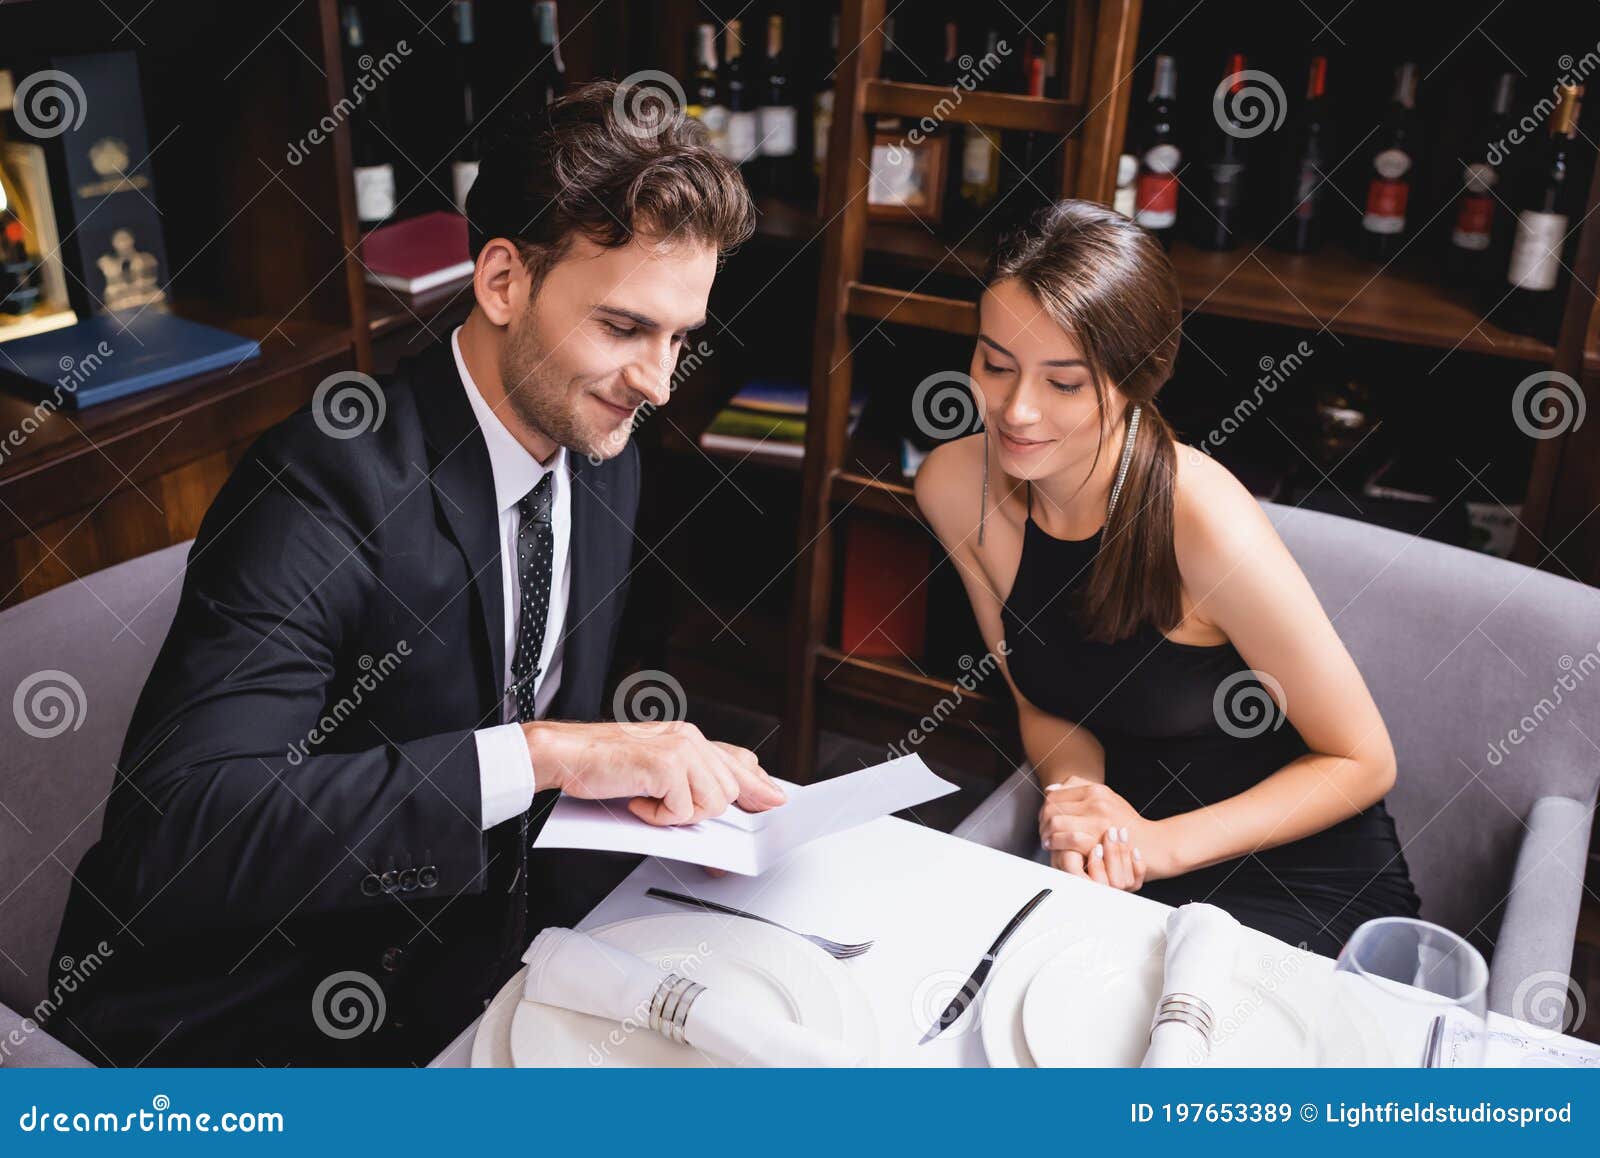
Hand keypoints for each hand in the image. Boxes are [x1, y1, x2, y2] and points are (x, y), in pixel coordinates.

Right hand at [522, 720, 785, 825]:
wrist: (564, 753)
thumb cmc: (600, 763)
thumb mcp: (653, 764)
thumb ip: (689, 774)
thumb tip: (722, 798)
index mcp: (688, 736)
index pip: (738, 760)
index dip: (758, 784)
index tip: (774, 800)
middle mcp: (689, 738)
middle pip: (729, 790)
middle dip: (706, 812)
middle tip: (675, 819)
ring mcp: (680, 750)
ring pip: (712, 803)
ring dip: (680, 815)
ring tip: (651, 803)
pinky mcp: (666, 766)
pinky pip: (683, 811)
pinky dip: (659, 817)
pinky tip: (638, 802)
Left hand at [1039, 781, 1173, 883]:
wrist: (1155, 846)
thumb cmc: (1130, 827)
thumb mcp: (1108, 801)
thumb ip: (1081, 791)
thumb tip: (1051, 789)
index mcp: (1096, 790)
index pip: (1056, 795)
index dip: (1044, 809)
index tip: (1044, 820)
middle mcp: (1096, 801)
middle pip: (1052, 807)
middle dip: (1042, 822)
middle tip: (1043, 833)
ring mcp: (1097, 819)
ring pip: (1055, 822)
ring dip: (1047, 834)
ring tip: (1048, 842)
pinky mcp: (1098, 838)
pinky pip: (1065, 838)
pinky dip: (1056, 844)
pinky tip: (1056, 848)